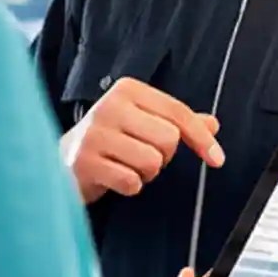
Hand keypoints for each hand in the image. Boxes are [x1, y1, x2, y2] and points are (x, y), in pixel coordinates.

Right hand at [61, 77, 223, 203]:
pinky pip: (131, 181)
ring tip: (126, 166)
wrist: (60, 161)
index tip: (217, 159)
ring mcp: (95, 134)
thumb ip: (177, 122)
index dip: (202, 138)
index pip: (178, 112)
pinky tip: (114, 177)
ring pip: (152, 162)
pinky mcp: (85, 162)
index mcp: (127, 90)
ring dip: (146, 173)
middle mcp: (110, 106)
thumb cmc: (108, 141)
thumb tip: (213, 123)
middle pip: (169, 139)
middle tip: (141, 155)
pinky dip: (130, 186)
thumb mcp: (142, 123)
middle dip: (163, 156)